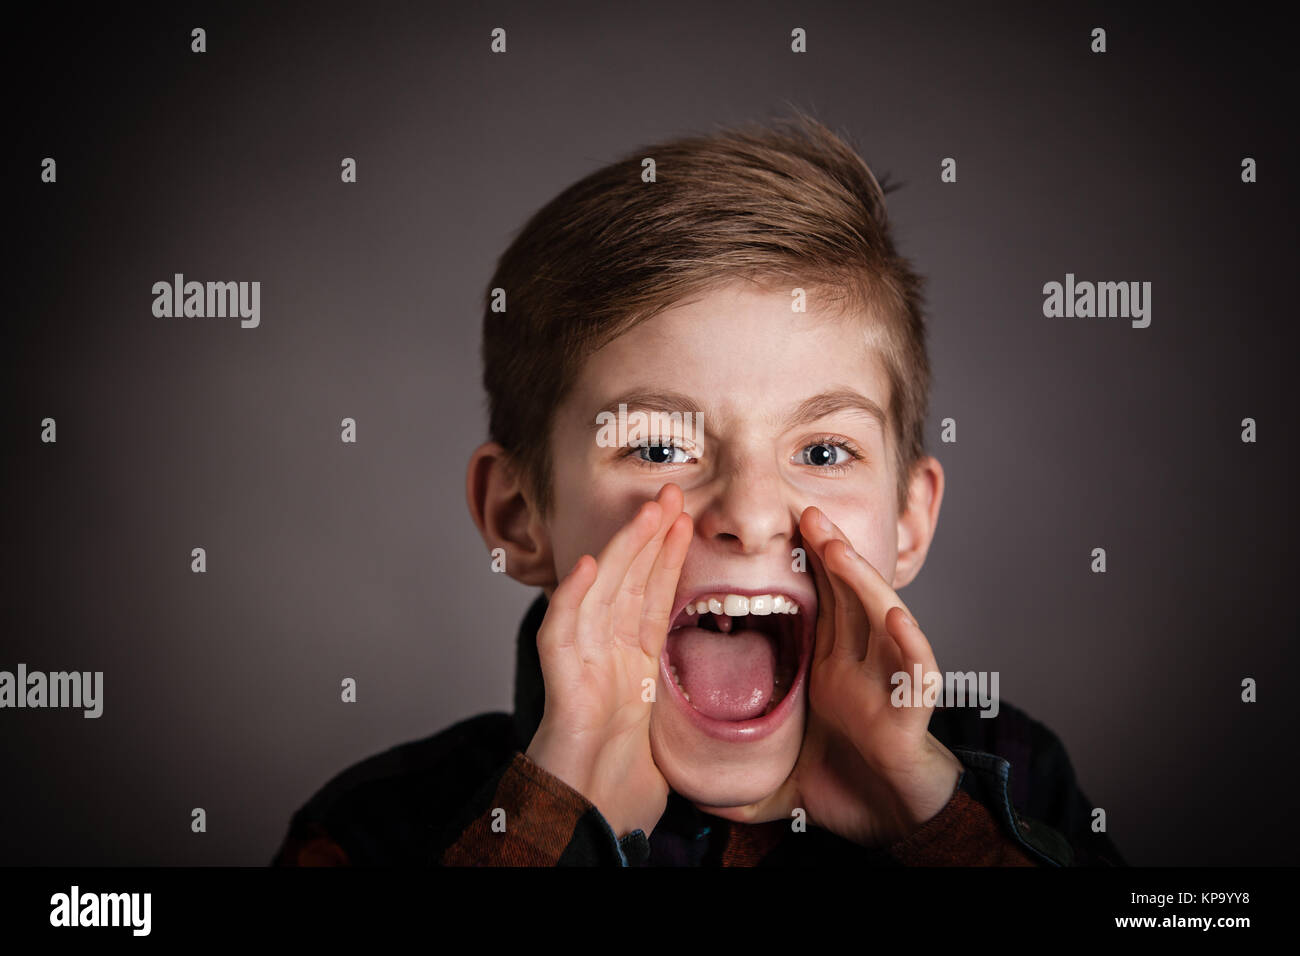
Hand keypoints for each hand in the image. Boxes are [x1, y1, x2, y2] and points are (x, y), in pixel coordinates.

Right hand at [524, 483, 692, 837]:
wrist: (590, 825)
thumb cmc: (623, 791)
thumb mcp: (672, 737)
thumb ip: (687, 707)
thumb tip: (729, 692)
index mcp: (632, 667)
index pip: (651, 599)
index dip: (667, 558)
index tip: (686, 520)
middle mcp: (604, 658)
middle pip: (628, 586)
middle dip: (650, 538)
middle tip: (673, 494)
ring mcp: (580, 667)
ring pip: (600, 596)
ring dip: (623, 551)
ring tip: (650, 512)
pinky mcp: (562, 687)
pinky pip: (562, 634)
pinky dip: (574, 598)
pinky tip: (592, 564)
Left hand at [707, 506, 961, 847]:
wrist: (894, 827)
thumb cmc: (843, 792)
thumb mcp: (775, 777)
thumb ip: (736, 774)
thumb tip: (685, 785)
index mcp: (830, 673)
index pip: (820, 609)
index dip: (805, 570)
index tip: (781, 532)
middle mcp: (861, 670)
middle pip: (849, 599)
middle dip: (831, 556)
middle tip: (806, 514)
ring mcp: (887, 688)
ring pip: (882, 620)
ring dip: (863, 582)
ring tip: (839, 550)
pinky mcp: (911, 716)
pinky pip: (917, 671)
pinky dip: (910, 643)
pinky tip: (896, 616)